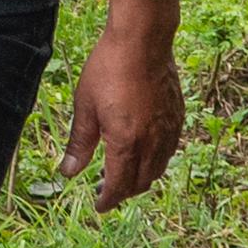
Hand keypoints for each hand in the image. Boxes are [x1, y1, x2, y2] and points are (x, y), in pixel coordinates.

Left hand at [60, 24, 183, 208]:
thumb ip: (79, 143)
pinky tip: (146, 153)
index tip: (100, 206)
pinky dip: (157, 161)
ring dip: (141, 178)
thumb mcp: (85, 106)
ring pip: (158, 169)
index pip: (118, 185)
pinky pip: (170, 151)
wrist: (143, 41)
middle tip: (109, 191)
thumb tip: (69, 173)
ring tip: (125, 175)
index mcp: (126, 142)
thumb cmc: (108, 69)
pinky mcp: (178, 117)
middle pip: (141, 182)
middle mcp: (151, 142)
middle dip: (124, 192)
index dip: (108, 199)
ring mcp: (168, 130)